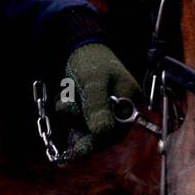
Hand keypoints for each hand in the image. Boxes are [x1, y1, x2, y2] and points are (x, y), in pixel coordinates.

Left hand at [55, 42, 142, 158]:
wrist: (81, 44)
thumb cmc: (91, 59)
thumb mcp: (93, 81)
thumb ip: (97, 106)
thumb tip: (102, 133)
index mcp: (129, 103)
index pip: (114, 132)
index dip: (94, 143)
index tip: (74, 151)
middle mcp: (120, 109)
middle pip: (98, 133)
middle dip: (78, 122)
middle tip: (65, 104)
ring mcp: (106, 108)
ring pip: (85, 126)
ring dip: (71, 113)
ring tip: (68, 92)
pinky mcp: (93, 107)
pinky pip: (79, 118)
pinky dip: (70, 108)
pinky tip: (67, 93)